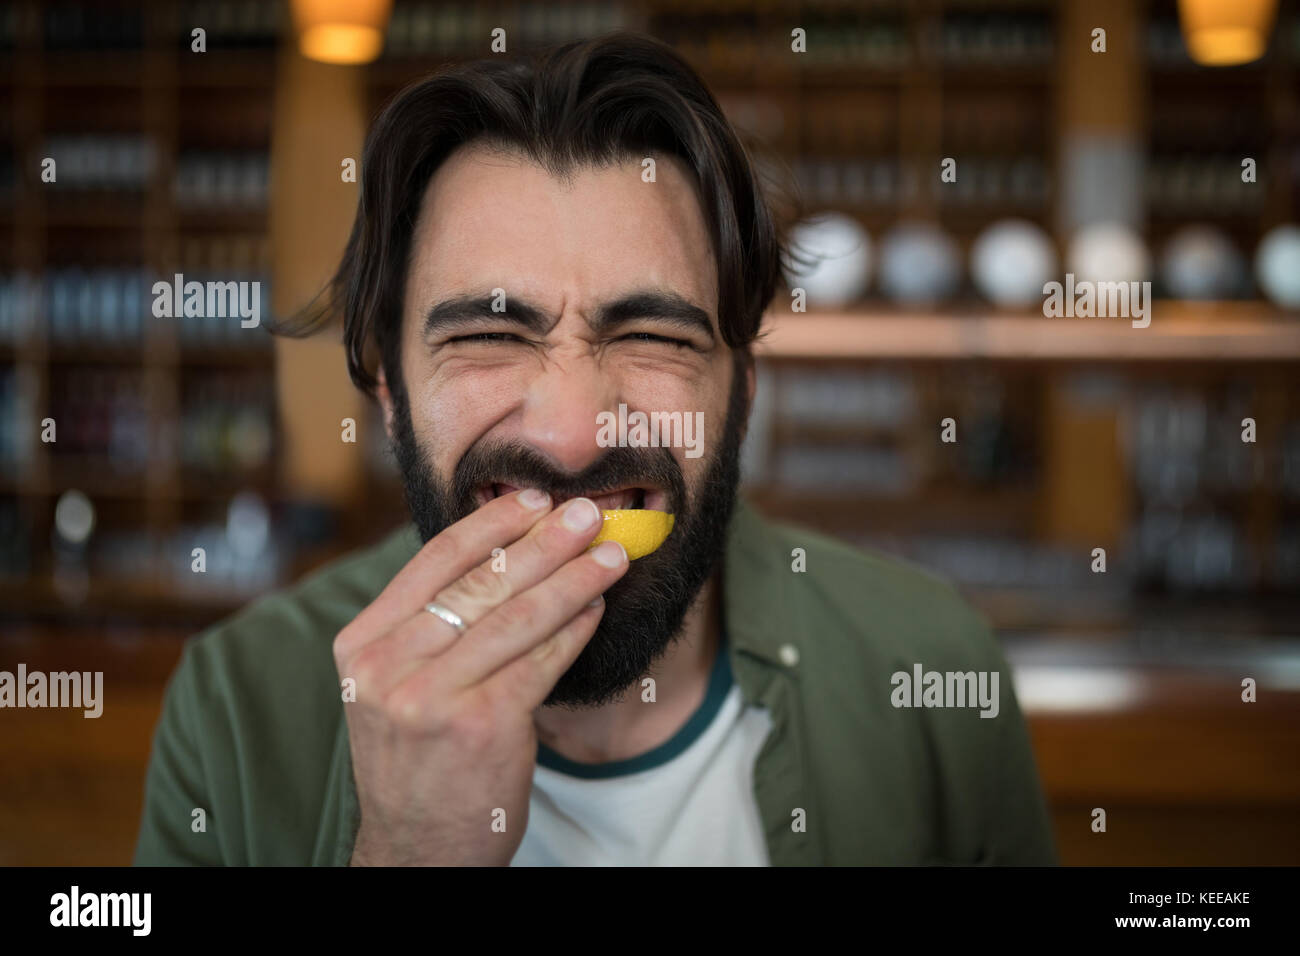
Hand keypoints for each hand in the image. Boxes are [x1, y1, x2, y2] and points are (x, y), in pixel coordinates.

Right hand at [334, 490, 628, 864]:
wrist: (418, 848)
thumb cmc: (418, 758)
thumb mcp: (392, 687)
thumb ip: (427, 626)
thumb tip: (502, 550)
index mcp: (361, 646)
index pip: (433, 563)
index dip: (490, 524)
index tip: (532, 500)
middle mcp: (387, 668)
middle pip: (481, 583)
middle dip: (544, 542)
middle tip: (586, 514)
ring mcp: (432, 698)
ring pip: (518, 617)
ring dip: (574, 579)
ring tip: (610, 554)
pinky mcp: (482, 725)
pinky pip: (541, 661)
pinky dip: (575, 630)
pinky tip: (596, 609)